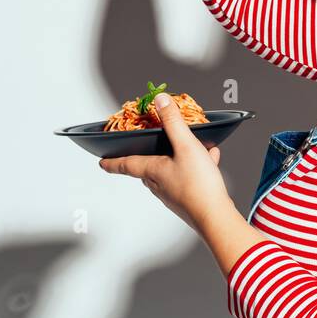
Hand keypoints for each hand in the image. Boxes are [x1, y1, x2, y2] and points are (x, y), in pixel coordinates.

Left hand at [99, 94, 232, 233]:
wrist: (215, 217)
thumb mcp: (186, 146)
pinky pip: (188, 178)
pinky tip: (211, 159)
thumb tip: (160, 100)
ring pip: (169, 171)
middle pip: (147, 168)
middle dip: (147, 156)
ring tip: (194, 148)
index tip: (101, 162)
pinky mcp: (188, 199)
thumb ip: (173, 121)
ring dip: (178, 158)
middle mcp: (158, 184)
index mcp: (152, 171)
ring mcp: (173, 194)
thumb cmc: (198, 184)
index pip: (125, 164)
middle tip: (147, 147)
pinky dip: (196, 166)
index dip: (112, 161)